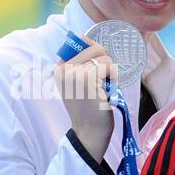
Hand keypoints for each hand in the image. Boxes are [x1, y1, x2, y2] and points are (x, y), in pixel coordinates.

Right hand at [55, 43, 115, 159]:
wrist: (88, 131)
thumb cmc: (88, 109)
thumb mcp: (77, 85)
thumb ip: (81, 67)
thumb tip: (96, 46)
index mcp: (59, 68)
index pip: (82, 44)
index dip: (97, 53)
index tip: (100, 69)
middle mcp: (64, 68)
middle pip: (96, 48)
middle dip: (106, 62)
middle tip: (105, 81)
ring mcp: (75, 72)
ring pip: (104, 57)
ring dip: (111, 71)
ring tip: (106, 87)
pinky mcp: (88, 78)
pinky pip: (109, 66)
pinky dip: (114, 77)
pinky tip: (109, 90)